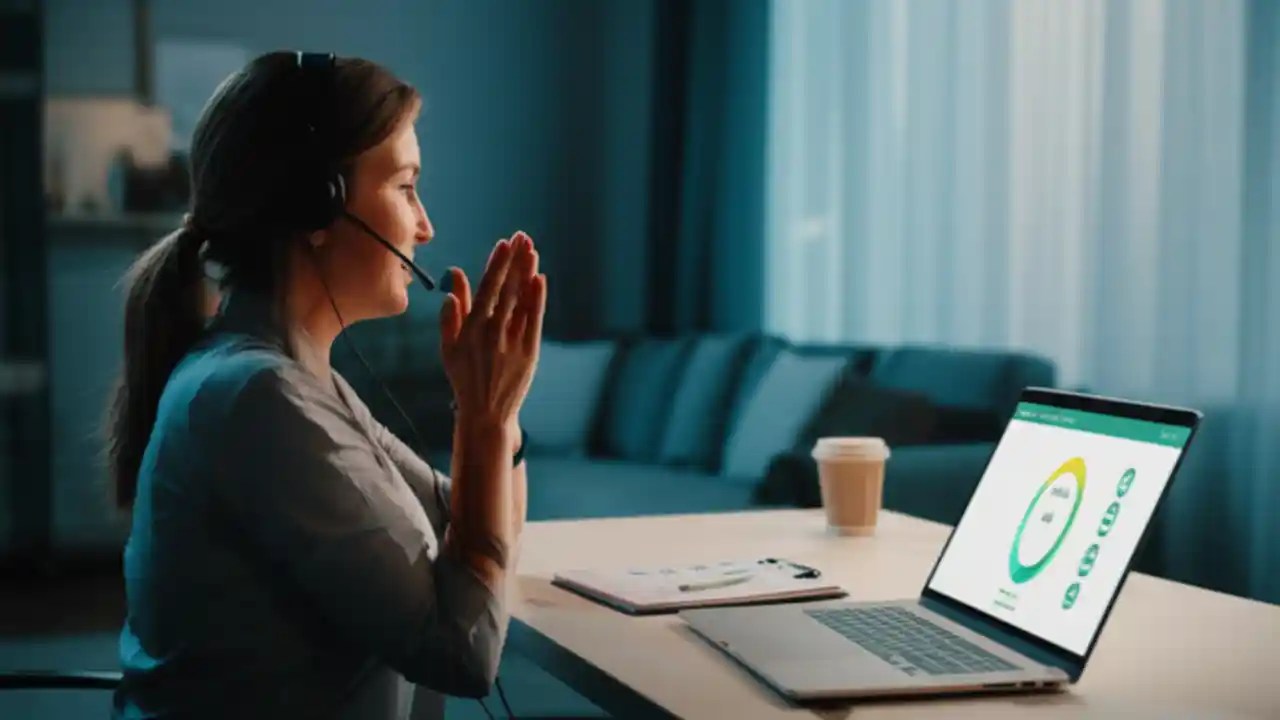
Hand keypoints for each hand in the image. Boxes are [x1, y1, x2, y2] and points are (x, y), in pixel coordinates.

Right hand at [439, 232, 546, 435]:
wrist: (485, 413)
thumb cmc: (464, 377)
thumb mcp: (449, 347)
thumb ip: (452, 313)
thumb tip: (454, 278)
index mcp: (470, 330)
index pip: (486, 289)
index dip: (497, 264)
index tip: (504, 243)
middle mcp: (492, 333)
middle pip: (507, 289)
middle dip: (515, 261)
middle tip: (523, 237)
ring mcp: (512, 343)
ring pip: (521, 301)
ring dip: (528, 273)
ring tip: (532, 250)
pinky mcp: (529, 353)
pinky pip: (534, 320)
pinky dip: (537, 299)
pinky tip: (540, 279)